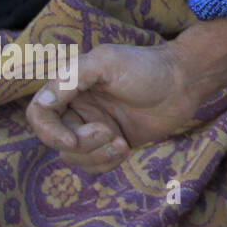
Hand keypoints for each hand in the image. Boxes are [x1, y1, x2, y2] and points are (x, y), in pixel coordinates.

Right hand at [26, 43, 200, 173]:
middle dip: (82, 143)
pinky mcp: (114, 143)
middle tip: (110, 133)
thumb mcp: (107, 62)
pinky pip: (95, 164)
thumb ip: (72, 78)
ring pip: (75, 156)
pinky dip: (106, 162)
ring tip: (121, 142)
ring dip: (95, 155)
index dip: (47, 131)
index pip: (40, 113)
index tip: (71, 139)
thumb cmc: (147, 67)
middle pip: (57, 139)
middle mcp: (80, 108)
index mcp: (72, 86)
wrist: (185, 81)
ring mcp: (96, 127)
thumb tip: (43, 104)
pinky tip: (125, 147)